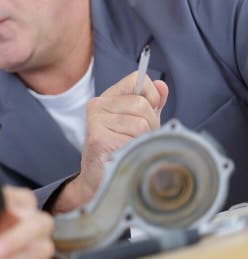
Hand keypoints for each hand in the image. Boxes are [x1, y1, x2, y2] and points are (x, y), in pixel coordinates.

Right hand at [53, 71, 168, 212]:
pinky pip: (131, 139)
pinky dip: (133, 150)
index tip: (149, 111)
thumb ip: (151, 103)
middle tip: (138, 138)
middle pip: (141, 104)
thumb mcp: (139, 122)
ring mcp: (96, 121)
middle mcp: (98, 105)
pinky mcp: (97, 138)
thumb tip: (162, 85)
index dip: (151, 95)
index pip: (137, 79)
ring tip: (130, 147)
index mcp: (109, 97)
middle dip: (150, 124)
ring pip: (140, 124)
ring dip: (141, 140)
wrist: (100, 179)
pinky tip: (123, 154)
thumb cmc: (120, 149)